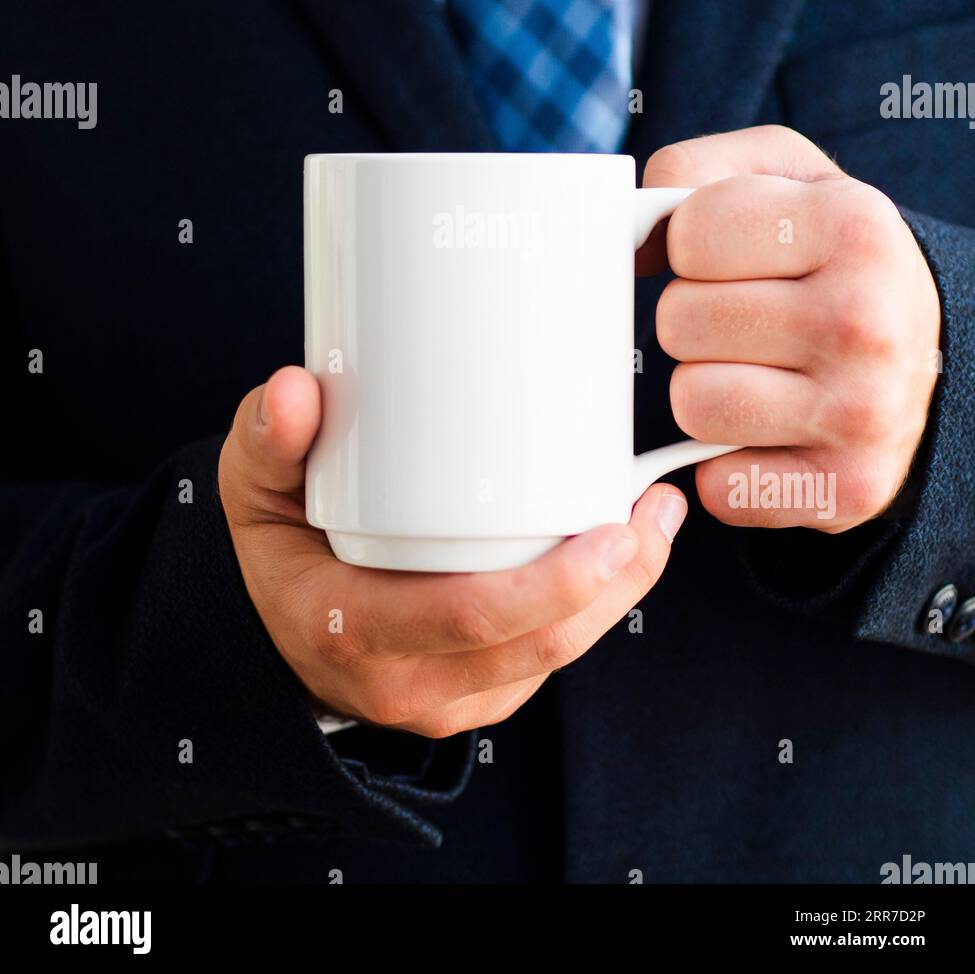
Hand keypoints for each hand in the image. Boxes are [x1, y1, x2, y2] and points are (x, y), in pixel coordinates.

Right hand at [218, 367, 685, 735]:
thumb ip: (267, 438)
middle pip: (535, 644)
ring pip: (553, 657)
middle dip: (615, 582)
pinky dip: (593, 608)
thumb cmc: (274, 541)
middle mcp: (403, 680)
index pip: (467, 619)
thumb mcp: (252, 485)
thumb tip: (296, 391)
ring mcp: (445, 699)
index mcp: (348, 629)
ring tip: (655, 518)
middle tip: (653, 509)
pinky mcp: (475, 696)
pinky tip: (623, 551)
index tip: (612, 529)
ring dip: (619, 594)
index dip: (551, 584)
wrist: (274, 619)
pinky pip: (546, 660)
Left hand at [642, 125, 940, 532]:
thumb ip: (691, 172)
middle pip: (678, 321)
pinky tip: (771, 431)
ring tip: (759, 370)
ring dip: (707, 389)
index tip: (733, 255)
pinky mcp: (847, 487)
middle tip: (748, 318)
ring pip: (691, 403)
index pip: (687, 236)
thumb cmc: (828, 254)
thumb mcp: (779, 173)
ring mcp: (861, 411)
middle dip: (696, 318)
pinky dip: (727, 464)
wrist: (919, 349)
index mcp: (852, 225)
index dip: (691, 245)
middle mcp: (865, 320)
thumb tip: (632, 244)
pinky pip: (717, 486)